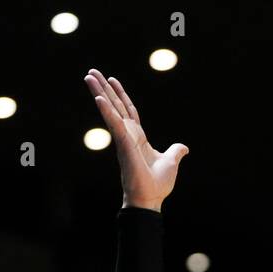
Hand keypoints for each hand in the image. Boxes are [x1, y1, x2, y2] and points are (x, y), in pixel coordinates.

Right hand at [83, 69, 187, 210]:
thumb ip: (175, 151)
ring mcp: (123, 138)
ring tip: (88, 76)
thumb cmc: (157, 184)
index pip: (128, 110)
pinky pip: (114, 124)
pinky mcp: (123, 144)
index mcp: (137, 137)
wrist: (150, 199)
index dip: (121, 95)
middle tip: (91, 72)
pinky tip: (98, 98)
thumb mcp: (171, 161)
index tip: (112, 80)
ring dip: (98, 92)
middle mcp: (127, 135)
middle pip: (114, 105)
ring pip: (110, 110)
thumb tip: (184, 148)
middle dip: (104, 88)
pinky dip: (107, 111)